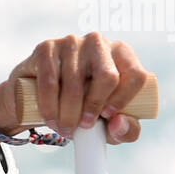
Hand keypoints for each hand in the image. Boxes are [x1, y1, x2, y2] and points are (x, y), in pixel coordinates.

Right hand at [0, 34, 147, 144]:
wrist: (39, 97)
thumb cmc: (83, 108)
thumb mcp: (110, 124)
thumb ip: (126, 131)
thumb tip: (118, 123)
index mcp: (121, 55)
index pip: (135, 74)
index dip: (123, 100)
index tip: (108, 117)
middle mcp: (98, 43)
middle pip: (107, 76)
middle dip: (93, 108)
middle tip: (83, 126)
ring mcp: (72, 42)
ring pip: (75, 85)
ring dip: (68, 116)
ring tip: (64, 129)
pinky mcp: (47, 48)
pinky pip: (50, 83)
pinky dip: (50, 108)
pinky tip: (51, 120)